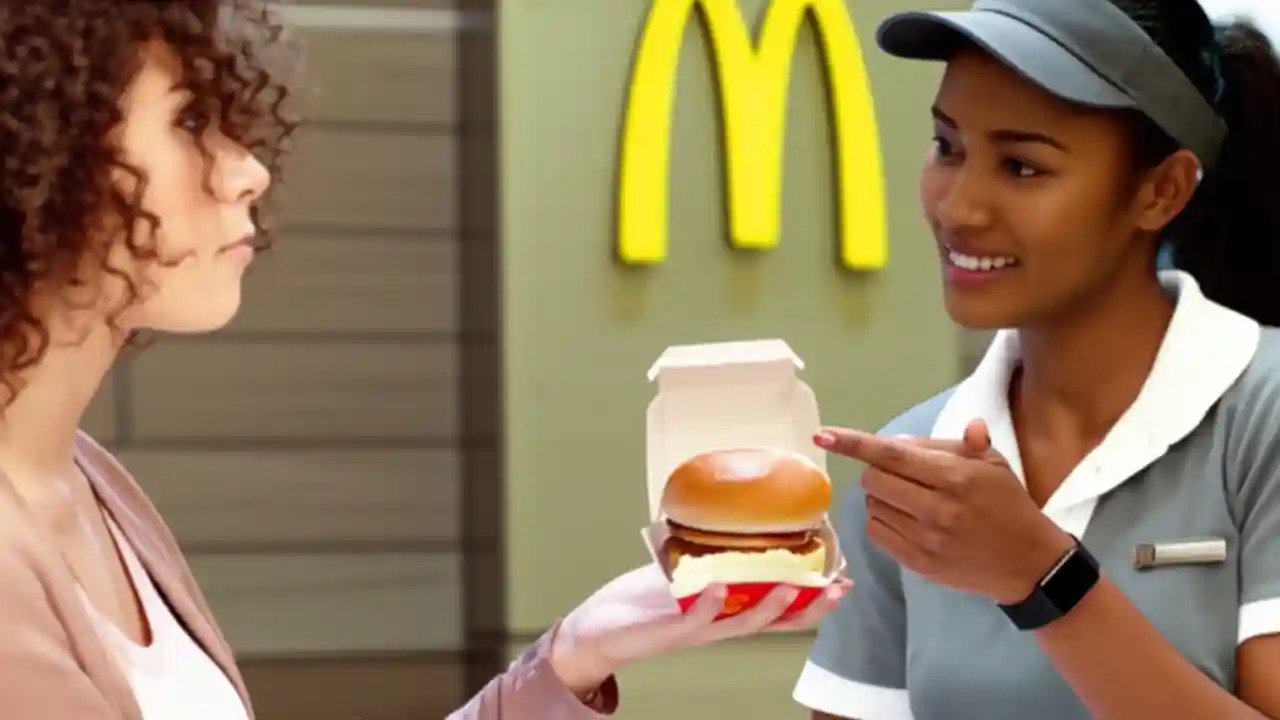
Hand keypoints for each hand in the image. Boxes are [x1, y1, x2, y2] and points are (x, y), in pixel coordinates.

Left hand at [549, 563, 850, 694]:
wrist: (599, 628)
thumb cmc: (641, 600)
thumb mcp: (683, 570)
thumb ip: (708, 551)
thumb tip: (729, 512)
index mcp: (729, 608)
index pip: (780, 607)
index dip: (812, 598)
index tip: (842, 582)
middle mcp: (721, 622)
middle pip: (776, 621)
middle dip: (809, 608)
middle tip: (837, 591)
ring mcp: (699, 628)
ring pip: (743, 623)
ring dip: (770, 607)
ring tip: (791, 586)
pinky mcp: (672, 631)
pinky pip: (696, 619)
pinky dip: (710, 603)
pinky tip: (720, 586)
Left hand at [814, 419, 1072, 604]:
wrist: (1029, 563)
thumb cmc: (1009, 504)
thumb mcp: (992, 463)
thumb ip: (950, 445)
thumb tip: (901, 440)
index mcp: (954, 476)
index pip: (892, 454)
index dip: (853, 443)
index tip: (822, 434)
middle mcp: (937, 508)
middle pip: (873, 481)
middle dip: (878, 471)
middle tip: (899, 474)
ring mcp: (926, 539)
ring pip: (873, 507)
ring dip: (881, 498)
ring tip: (909, 499)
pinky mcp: (919, 564)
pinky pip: (877, 534)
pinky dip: (882, 521)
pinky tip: (904, 519)